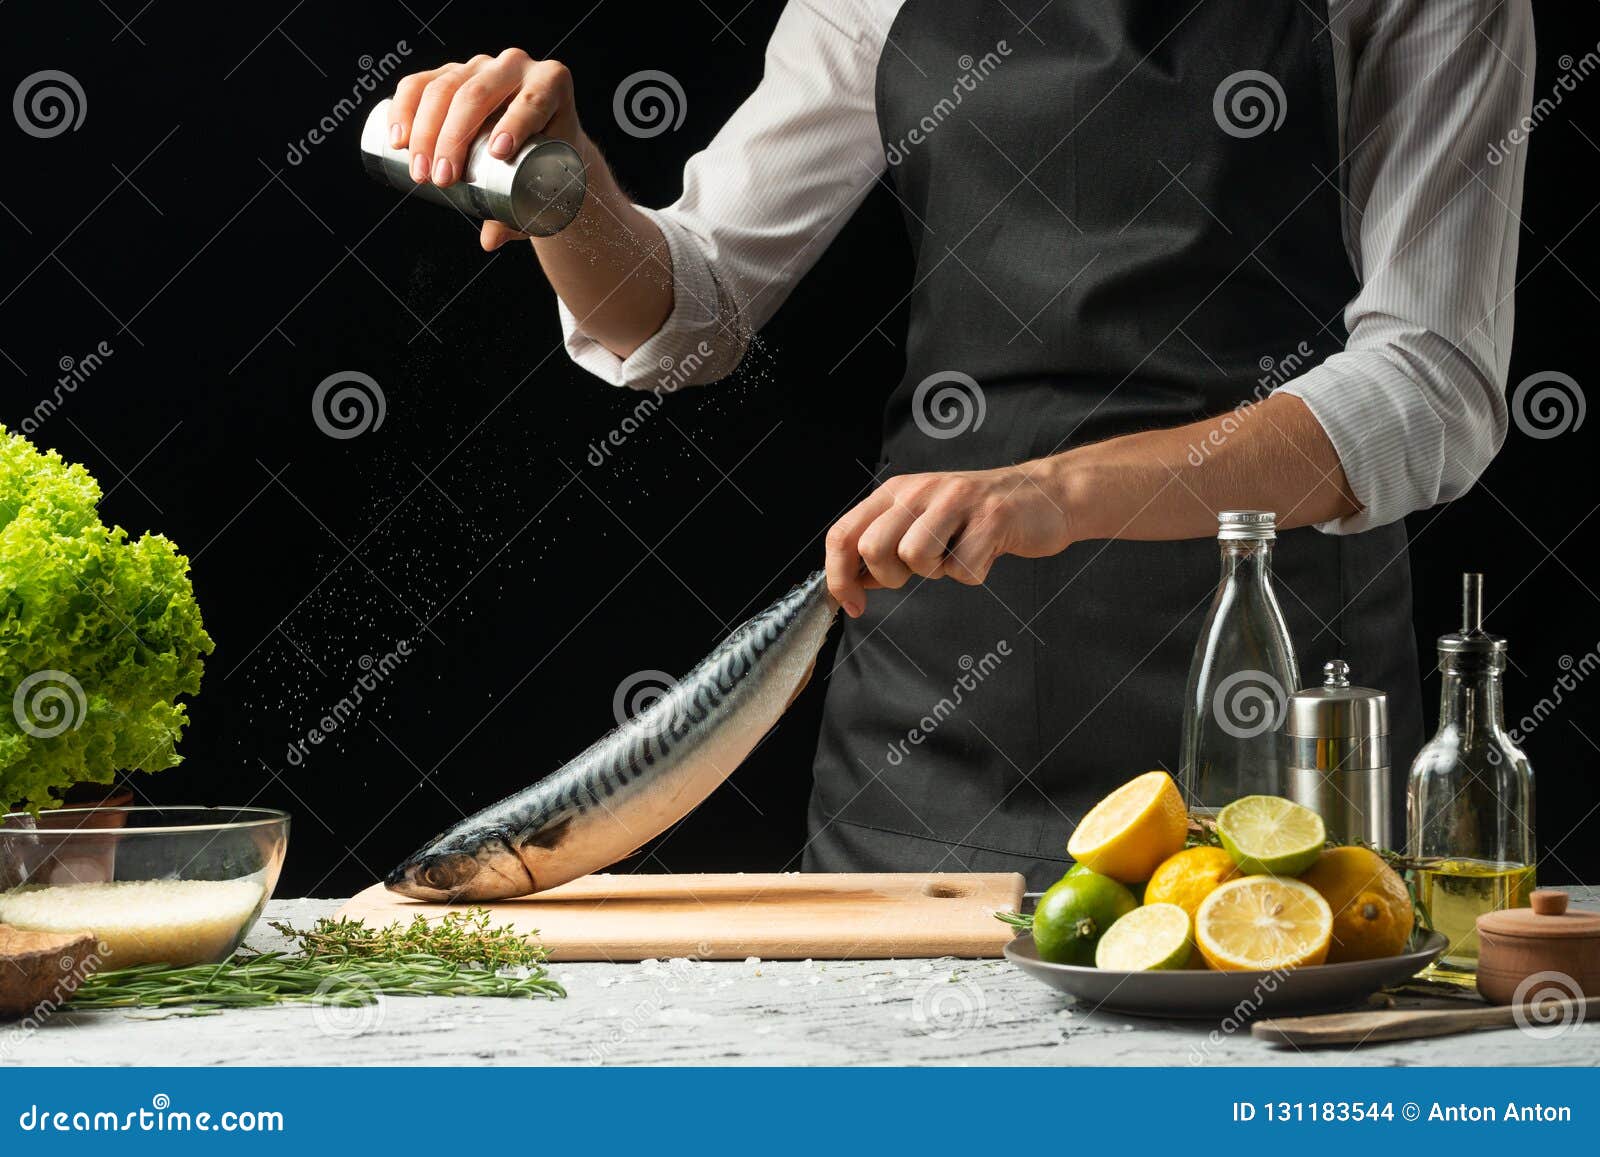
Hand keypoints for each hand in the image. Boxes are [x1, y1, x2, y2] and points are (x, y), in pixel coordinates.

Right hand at [388, 48, 583, 250]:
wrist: (537, 143)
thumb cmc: (548, 168)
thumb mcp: (547, 187)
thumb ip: (523, 214)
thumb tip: (490, 240)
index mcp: (552, 83)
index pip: (533, 100)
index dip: (514, 124)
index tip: (496, 155)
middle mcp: (516, 65)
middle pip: (478, 94)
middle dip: (454, 138)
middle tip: (443, 180)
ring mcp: (480, 66)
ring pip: (444, 88)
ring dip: (425, 132)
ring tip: (419, 172)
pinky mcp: (450, 71)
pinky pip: (418, 83)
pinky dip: (403, 108)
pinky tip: (396, 138)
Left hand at [824, 465, 1073, 616]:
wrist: (1044, 496)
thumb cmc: (977, 517)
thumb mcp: (921, 522)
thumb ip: (886, 545)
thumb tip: (850, 581)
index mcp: (896, 491)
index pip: (843, 533)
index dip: (838, 577)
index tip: (853, 605)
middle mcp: (920, 489)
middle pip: (874, 548)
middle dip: (891, 576)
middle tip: (920, 571)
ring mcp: (956, 501)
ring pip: (916, 557)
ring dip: (936, 572)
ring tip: (956, 553)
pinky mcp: (991, 518)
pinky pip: (962, 569)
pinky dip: (973, 573)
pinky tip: (986, 551)